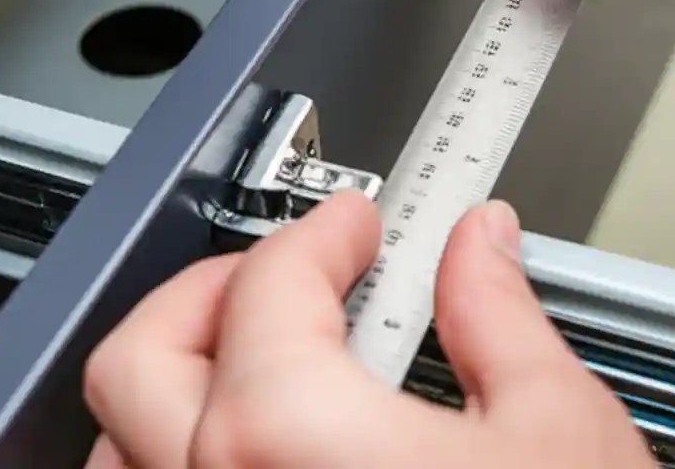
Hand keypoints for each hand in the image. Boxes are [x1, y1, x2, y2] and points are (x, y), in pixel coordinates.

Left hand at [81, 190, 653, 467]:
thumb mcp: (559, 434)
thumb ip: (499, 317)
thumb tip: (479, 252)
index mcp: (291, 443)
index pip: (270, 287)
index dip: (320, 236)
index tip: (353, 228)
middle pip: (142, 360)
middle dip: (212, 291)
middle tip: (287, 274)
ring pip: (116, 457)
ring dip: (175, 389)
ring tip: (258, 363)